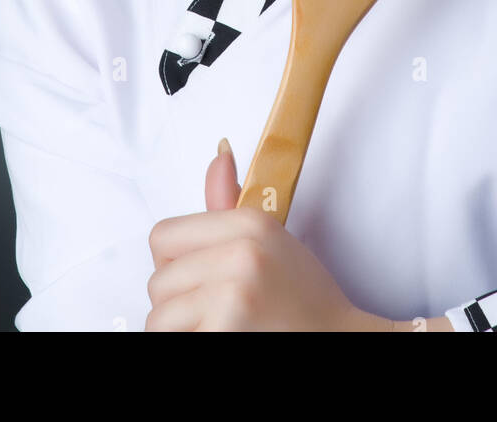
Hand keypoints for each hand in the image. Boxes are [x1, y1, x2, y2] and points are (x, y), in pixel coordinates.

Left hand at [144, 138, 367, 331]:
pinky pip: (174, 342)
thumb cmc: (304, 298)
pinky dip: (192, 343)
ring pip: (160, 318)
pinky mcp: (226, 331)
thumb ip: (230, 204)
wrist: (338, 339)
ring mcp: (233, 294)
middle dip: (178, 303)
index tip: (195, 278)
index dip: (172, 263)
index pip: (162, 236)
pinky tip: (224, 337)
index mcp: (249, 223)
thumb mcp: (271, 240)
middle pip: (158, 282)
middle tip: (215, 310)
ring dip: (181, 330)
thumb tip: (220, 152)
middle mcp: (241, 252)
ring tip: (217, 326)